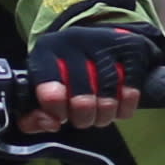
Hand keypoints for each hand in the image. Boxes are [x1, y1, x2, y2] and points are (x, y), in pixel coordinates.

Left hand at [26, 12, 164, 131]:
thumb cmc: (65, 73)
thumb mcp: (40, 89)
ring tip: (100, 116)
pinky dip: (125, 107)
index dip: (57, 111)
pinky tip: (117, 107)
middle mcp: (74, 40)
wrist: (97, 40)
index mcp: (46, 50)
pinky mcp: (130, 47)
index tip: (60, 116)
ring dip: (104, 115)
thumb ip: (34, 116)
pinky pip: (131, 90)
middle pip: (82, 98)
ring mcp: (104, 41)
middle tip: (82, 119)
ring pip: (108, 95)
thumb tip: (50, 124)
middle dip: (83, 117)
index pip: (50, 89)